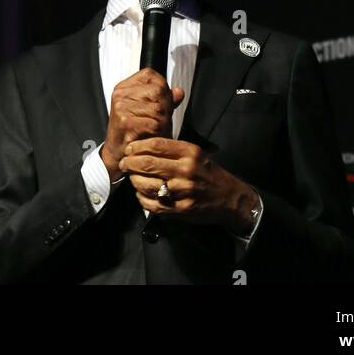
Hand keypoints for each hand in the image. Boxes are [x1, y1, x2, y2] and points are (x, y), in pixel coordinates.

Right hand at [99, 69, 184, 181]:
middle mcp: (121, 94)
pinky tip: (152, 136)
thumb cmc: (133, 132)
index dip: (162, 88)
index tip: (162, 101)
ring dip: (164, 122)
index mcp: (124, 87)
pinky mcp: (125, 122)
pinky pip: (154, 123)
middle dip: (166, 107)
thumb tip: (179, 92)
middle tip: (161, 120)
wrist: (116, 153)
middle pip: (158, 90)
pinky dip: (159, 132)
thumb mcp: (147, 111)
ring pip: (158, 108)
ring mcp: (121, 107)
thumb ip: (164, 100)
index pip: (151, 75)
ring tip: (156, 129)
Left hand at [119, 137, 258, 228]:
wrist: (229, 198)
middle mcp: (186, 170)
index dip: (138, 146)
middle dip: (130, 163)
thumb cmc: (209, 173)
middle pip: (148, 163)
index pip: (156, 145)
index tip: (129, 148)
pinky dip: (142, 199)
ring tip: (131, 177)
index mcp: (189, 152)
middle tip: (124, 163)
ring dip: (134, 181)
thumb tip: (145, 145)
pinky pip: (154, 204)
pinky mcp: (181, 209)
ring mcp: (183, 191)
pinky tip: (141, 194)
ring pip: (147, 184)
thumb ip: (173, 148)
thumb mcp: (196, 153)